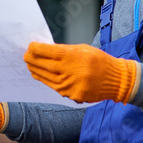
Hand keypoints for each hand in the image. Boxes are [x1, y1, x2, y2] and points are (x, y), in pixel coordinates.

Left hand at [23, 42, 138, 104]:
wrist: (116, 80)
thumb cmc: (99, 61)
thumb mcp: (82, 49)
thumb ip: (64, 50)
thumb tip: (45, 49)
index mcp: (72, 56)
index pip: (47, 51)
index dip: (35, 48)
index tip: (30, 46)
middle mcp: (70, 71)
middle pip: (44, 65)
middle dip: (32, 59)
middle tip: (26, 56)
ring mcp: (70, 85)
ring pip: (46, 77)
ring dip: (36, 71)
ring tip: (30, 65)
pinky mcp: (72, 95)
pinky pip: (54, 87)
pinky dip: (45, 80)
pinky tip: (39, 75)